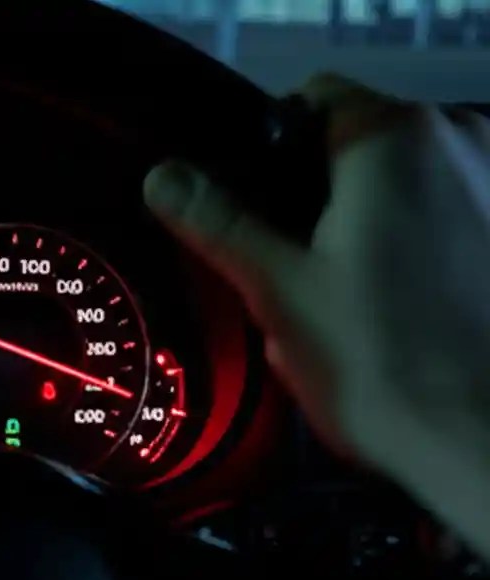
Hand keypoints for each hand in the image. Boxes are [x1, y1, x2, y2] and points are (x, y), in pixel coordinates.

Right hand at [143, 73, 489, 557]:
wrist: (477, 440)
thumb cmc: (377, 361)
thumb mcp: (276, 289)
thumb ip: (216, 221)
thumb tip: (161, 176)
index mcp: (394, 138)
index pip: (313, 98)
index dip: (270, 149)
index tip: (256, 211)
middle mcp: (458, 141)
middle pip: (359, 144)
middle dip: (320, 196)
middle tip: (295, 270)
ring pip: (401, 184)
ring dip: (366, 223)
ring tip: (347, 299)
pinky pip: (443, 213)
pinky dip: (414, 244)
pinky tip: (399, 306)